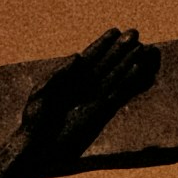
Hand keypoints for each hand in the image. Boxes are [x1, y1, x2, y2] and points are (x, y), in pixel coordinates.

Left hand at [21, 25, 154, 155]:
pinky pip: (118, 93)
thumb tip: (77, 56)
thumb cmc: (34, 119)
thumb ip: (60, 73)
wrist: (37, 147)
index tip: (115, 31)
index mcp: (68, 78)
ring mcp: (93, 98)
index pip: (89, 57)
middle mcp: (84, 86)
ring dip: (129, 62)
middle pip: (106, 63)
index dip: (101, 44)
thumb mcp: (42, 92)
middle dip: (120, 49)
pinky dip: (129, 81)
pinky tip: (138, 68)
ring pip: (115, 75)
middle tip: (135, 33)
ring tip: (143, 48)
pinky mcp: (100, 111)